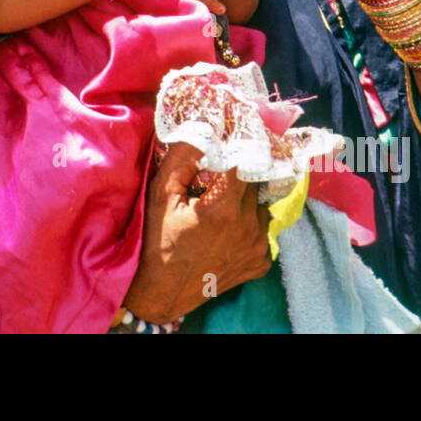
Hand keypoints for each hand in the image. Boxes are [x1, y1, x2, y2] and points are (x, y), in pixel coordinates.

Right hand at [123, 143, 272, 323]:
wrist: (162, 291)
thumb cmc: (158, 240)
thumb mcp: (162, 194)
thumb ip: (183, 157)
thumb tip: (203, 129)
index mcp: (225, 208)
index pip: (246, 162)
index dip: (236, 150)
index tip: (227, 147)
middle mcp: (248, 227)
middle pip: (253, 184)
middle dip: (236, 178)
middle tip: (213, 183)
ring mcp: (257, 247)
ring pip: (260, 207)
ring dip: (245, 202)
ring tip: (219, 210)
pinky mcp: (260, 263)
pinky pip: (263, 232)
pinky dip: (249, 227)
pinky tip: (227, 232)